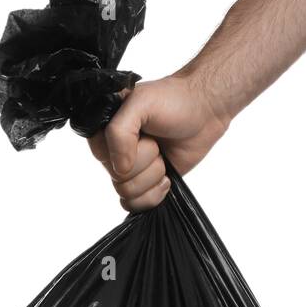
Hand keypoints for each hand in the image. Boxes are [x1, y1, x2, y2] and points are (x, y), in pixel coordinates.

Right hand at [89, 72, 230, 211]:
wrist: (204, 111)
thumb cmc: (174, 101)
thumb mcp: (141, 103)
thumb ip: (119, 132)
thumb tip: (121, 168)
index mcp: (104, 129)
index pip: (101, 156)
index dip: (126, 152)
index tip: (143, 137)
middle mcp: (113, 151)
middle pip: (117, 179)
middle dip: (145, 162)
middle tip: (157, 144)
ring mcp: (129, 170)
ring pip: (127, 194)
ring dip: (153, 176)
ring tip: (162, 157)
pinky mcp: (145, 185)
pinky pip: (135, 205)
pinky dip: (154, 195)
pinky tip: (166, 178)